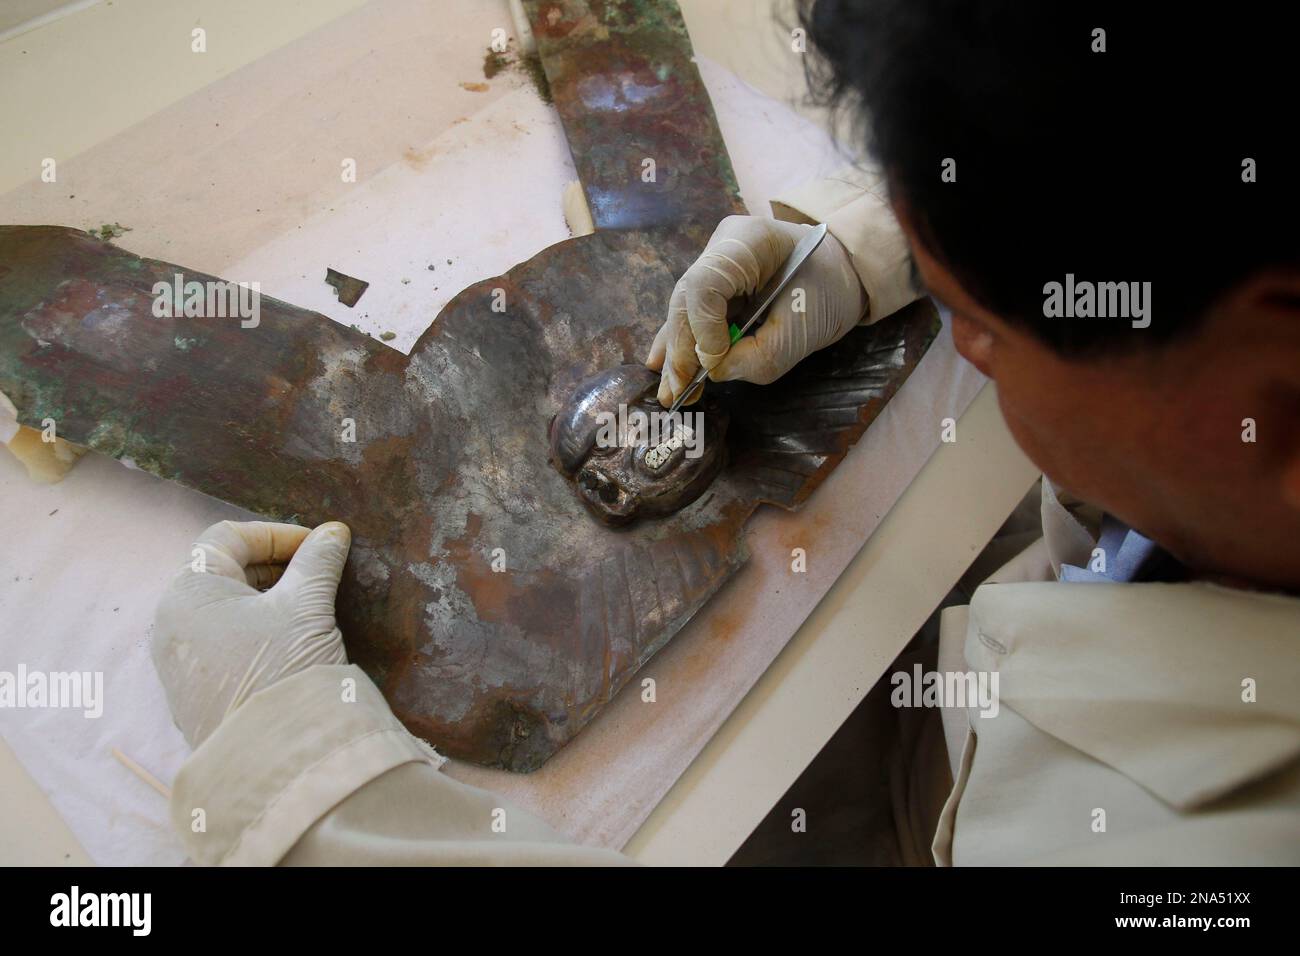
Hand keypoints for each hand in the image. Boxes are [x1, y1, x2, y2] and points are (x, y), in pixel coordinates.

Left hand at [152, 520, 351, 747]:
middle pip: (220, 572)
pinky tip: (286, 643)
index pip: (227, 537)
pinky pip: (218, 645)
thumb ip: (318, 562)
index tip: (317, 545)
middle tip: (316, 573)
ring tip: (306, 607)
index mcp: (189, 591)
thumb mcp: (307, 606)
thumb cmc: (284, 668)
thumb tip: (333, 533)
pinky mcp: (190, 693)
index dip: (276, 534)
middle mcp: (170, 622)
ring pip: (219, 610)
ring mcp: (176, 661)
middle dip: (271, 566)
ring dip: (263, 599)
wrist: (273, 756)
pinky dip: (251, 632)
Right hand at [646, 215, 866, 405]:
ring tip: (670, 393)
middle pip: (686, 300)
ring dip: (677, 354)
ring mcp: (714, 264)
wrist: (845, 270)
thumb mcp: (807, 328)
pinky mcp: (715, 286)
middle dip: (681, 350)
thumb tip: (716, 372)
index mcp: (747, 241)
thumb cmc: (831, 290)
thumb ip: (762, 355)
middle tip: (679, 392)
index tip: (714, 363)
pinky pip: (691, 315)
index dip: (702, 328)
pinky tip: (657, 366)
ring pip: (682, 310)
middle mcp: (721, 247)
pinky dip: (680, 343)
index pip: (704, 284)